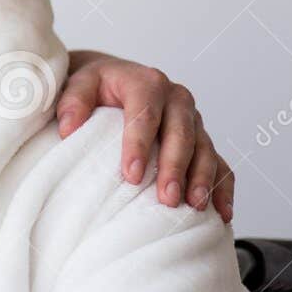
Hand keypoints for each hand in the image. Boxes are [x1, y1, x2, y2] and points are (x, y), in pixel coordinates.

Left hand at [57, 51, 233, 222]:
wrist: (114, 78)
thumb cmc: (96, 85)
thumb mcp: (79, 83)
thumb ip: (73, 100)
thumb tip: (68, 129)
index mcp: (147, 82)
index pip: (145, 115)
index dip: (139, 146)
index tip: (131, 175)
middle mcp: (176, 99)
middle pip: (181, 135)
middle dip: (175, 168)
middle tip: (166, 199)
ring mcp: (194, 120)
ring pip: (205, 150)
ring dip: (202, 179)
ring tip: (194, 206)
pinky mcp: (202, 139)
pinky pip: (220, 163)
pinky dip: (223, 187)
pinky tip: (222, 213)